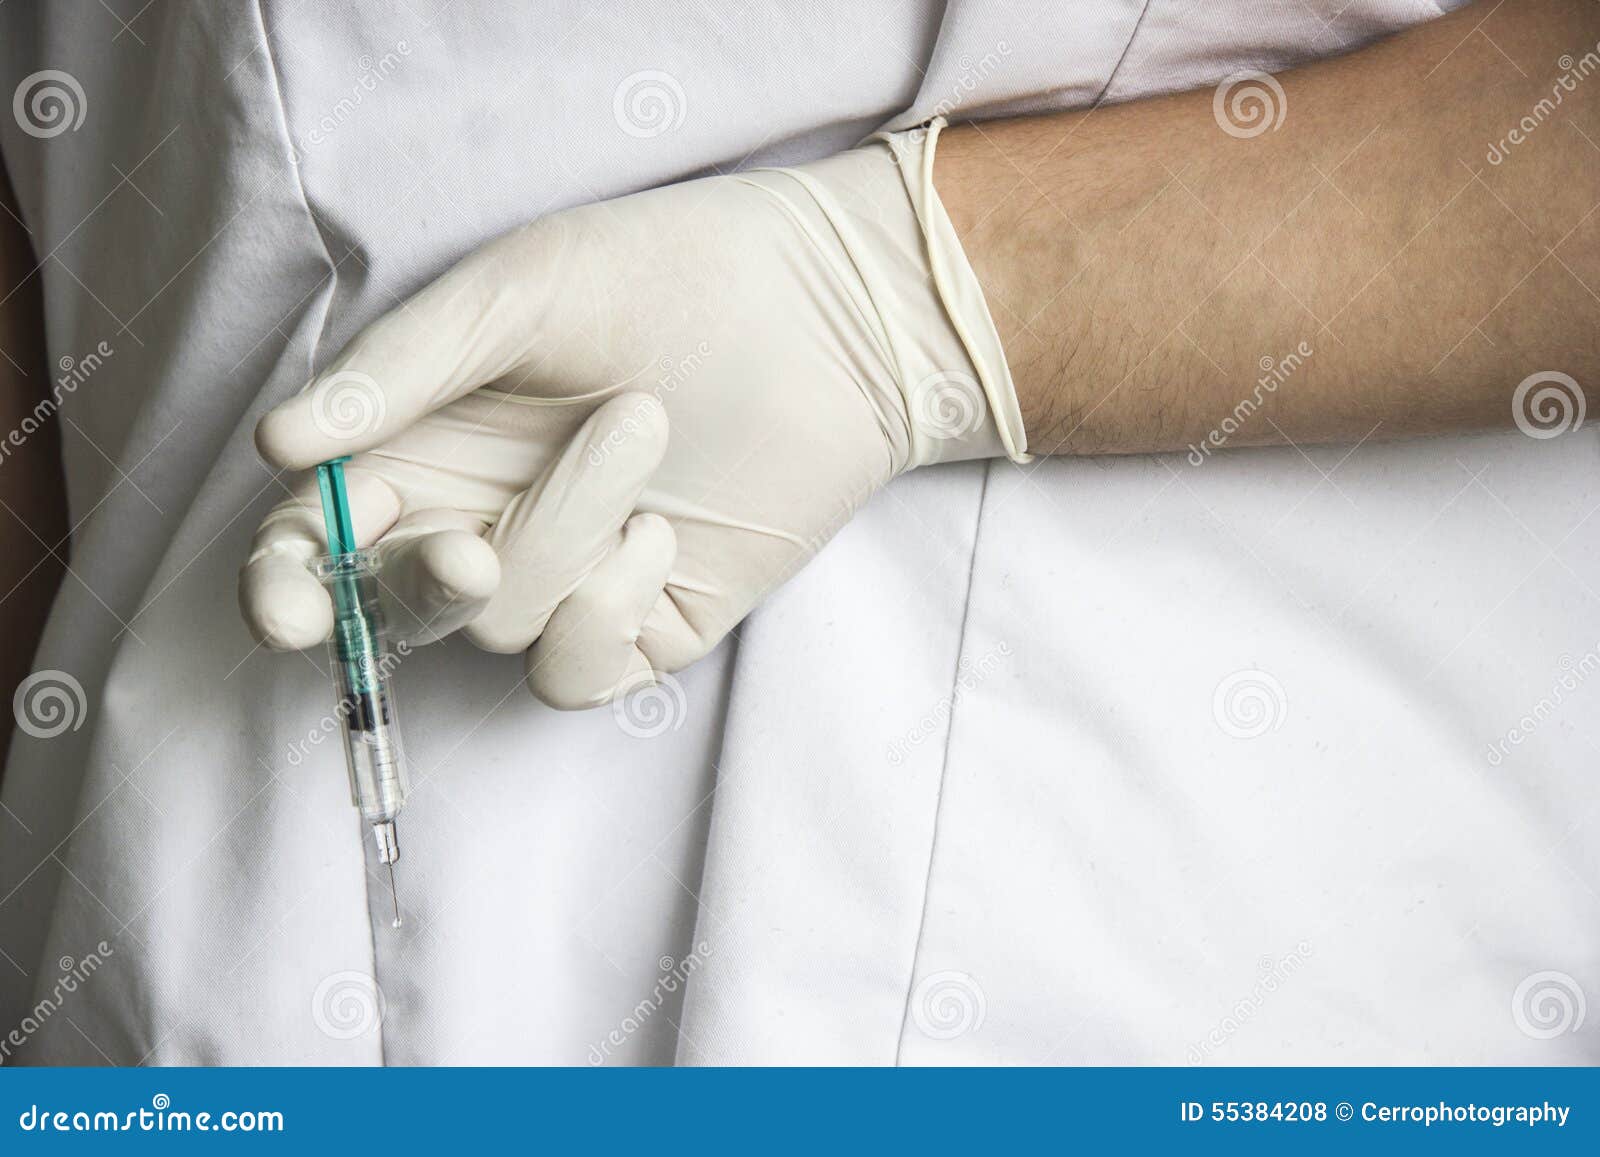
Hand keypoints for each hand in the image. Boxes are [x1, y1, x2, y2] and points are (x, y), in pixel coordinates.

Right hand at [239, 123, 1022, 707]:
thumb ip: (401, 370)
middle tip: (474, 551)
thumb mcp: (521, 291)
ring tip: (643, 429)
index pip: (318, 537)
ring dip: (564, 535)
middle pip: (395, 606)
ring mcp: (563, 579)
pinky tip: (663, 532)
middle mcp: (481, 517)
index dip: (287, 586)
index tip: (292, 607)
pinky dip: (609, 611)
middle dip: (423, 588)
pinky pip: (577, 670)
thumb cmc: (670, 276)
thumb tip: (277, 445)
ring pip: (498, 627)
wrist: (829, 315)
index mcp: (426, 440)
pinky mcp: (641, 625)